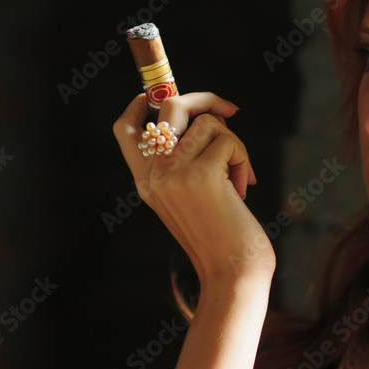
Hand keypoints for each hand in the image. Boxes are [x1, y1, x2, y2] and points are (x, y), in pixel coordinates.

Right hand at [113, 92, 275, 286]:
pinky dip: (242, 158)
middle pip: (169, 108)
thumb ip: (188, 161)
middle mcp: (152, 175)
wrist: (231, 273)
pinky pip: (228, 140)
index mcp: (144, 181)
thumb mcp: (192, 197)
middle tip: (230, 112)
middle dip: (204, 100)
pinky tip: (241, 186)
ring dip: (232, 143)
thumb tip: (211, 116)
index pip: (126, 128)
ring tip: (237, 176)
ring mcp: (174, 173)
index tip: (170, 94)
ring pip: (207, 122)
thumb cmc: (221, 237)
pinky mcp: (201, 174)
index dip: (144, 103)